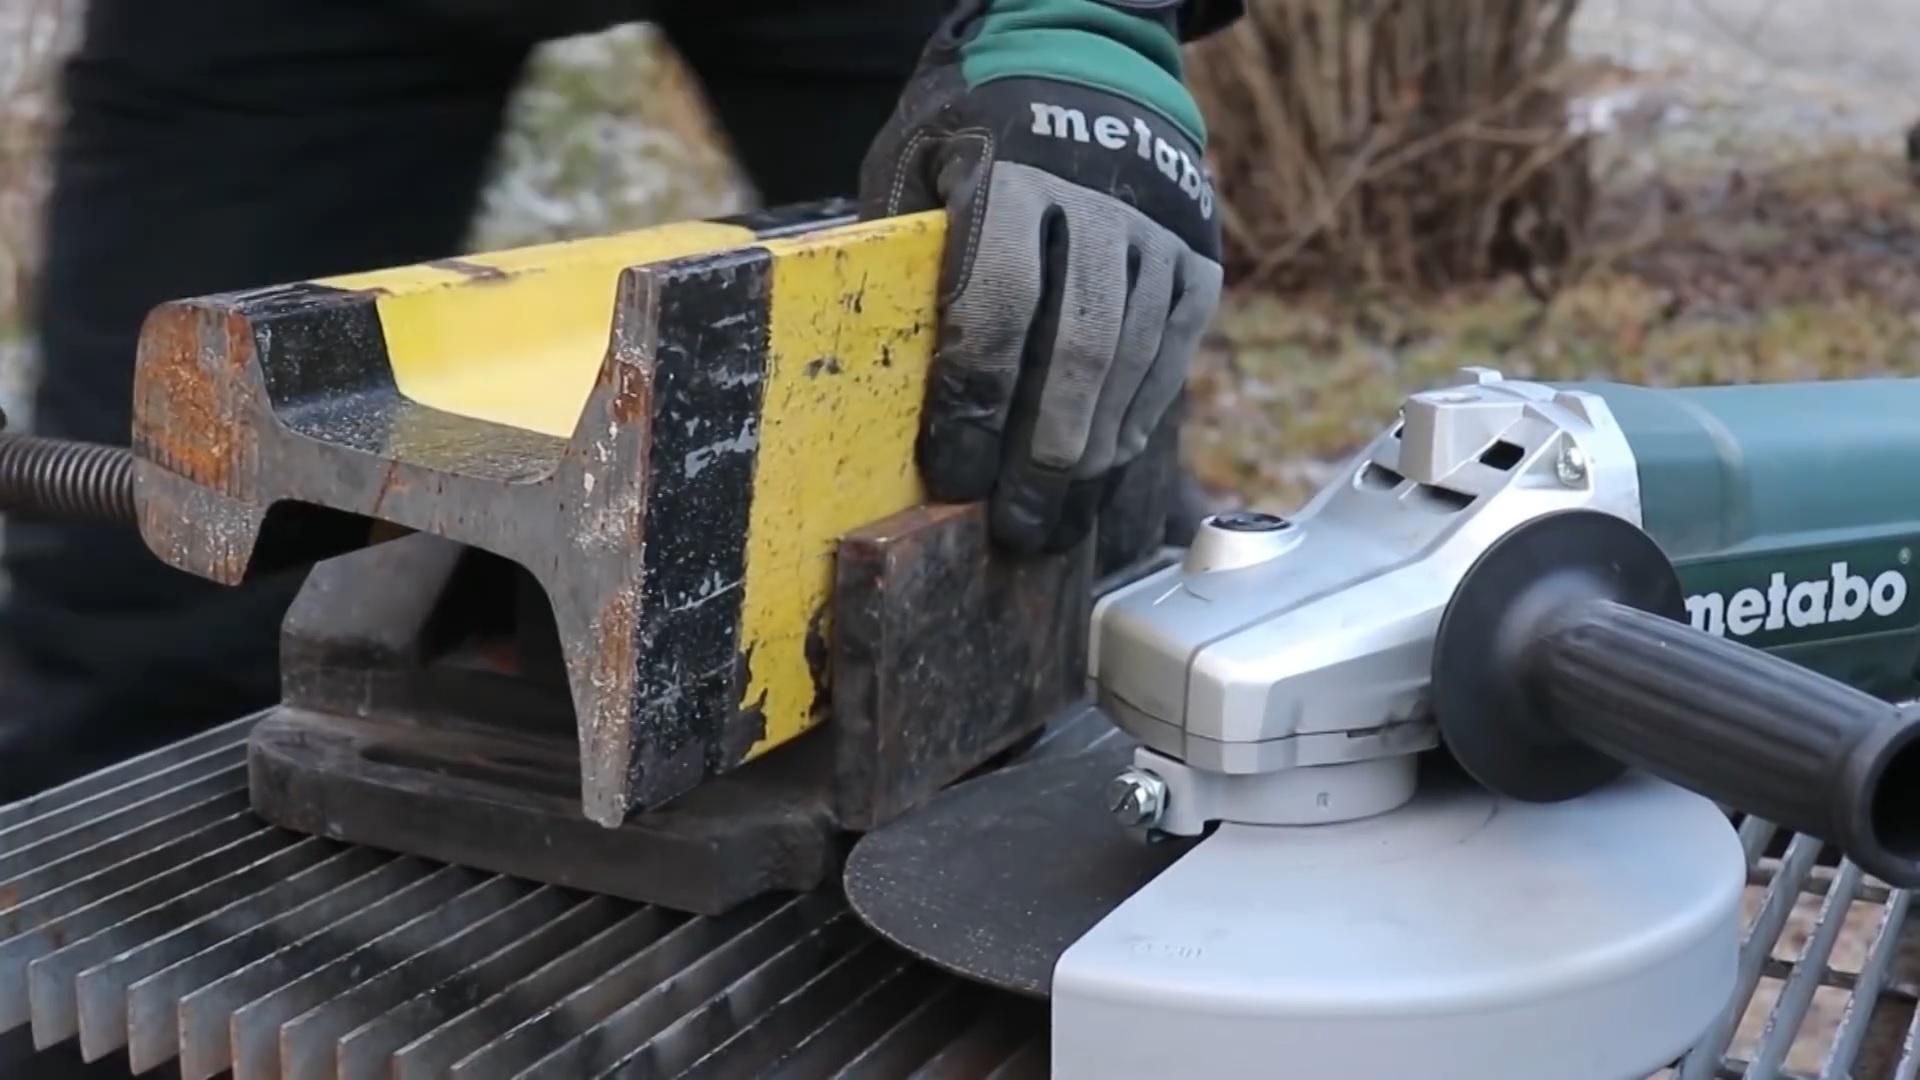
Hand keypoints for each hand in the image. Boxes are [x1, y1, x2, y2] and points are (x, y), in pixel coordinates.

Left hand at [859, 0, 1224, 553]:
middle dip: (1042, 454)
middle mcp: (1097, 205)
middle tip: (1014, 526)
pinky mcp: (1198, 254)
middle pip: (1078, 350)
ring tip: (1058, 519)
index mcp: (1011, 177)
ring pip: (1132, 362)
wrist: (1086, 62)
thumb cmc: (976, 129)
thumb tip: (878, 371)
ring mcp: (1158, 230)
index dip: (974, 402)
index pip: (997, 307)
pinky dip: (1140, 415)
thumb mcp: (917, 159)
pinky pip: (1173, 353)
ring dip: (1094, 453)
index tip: (952, 474)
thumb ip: (905, 249)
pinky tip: (1107, 461)